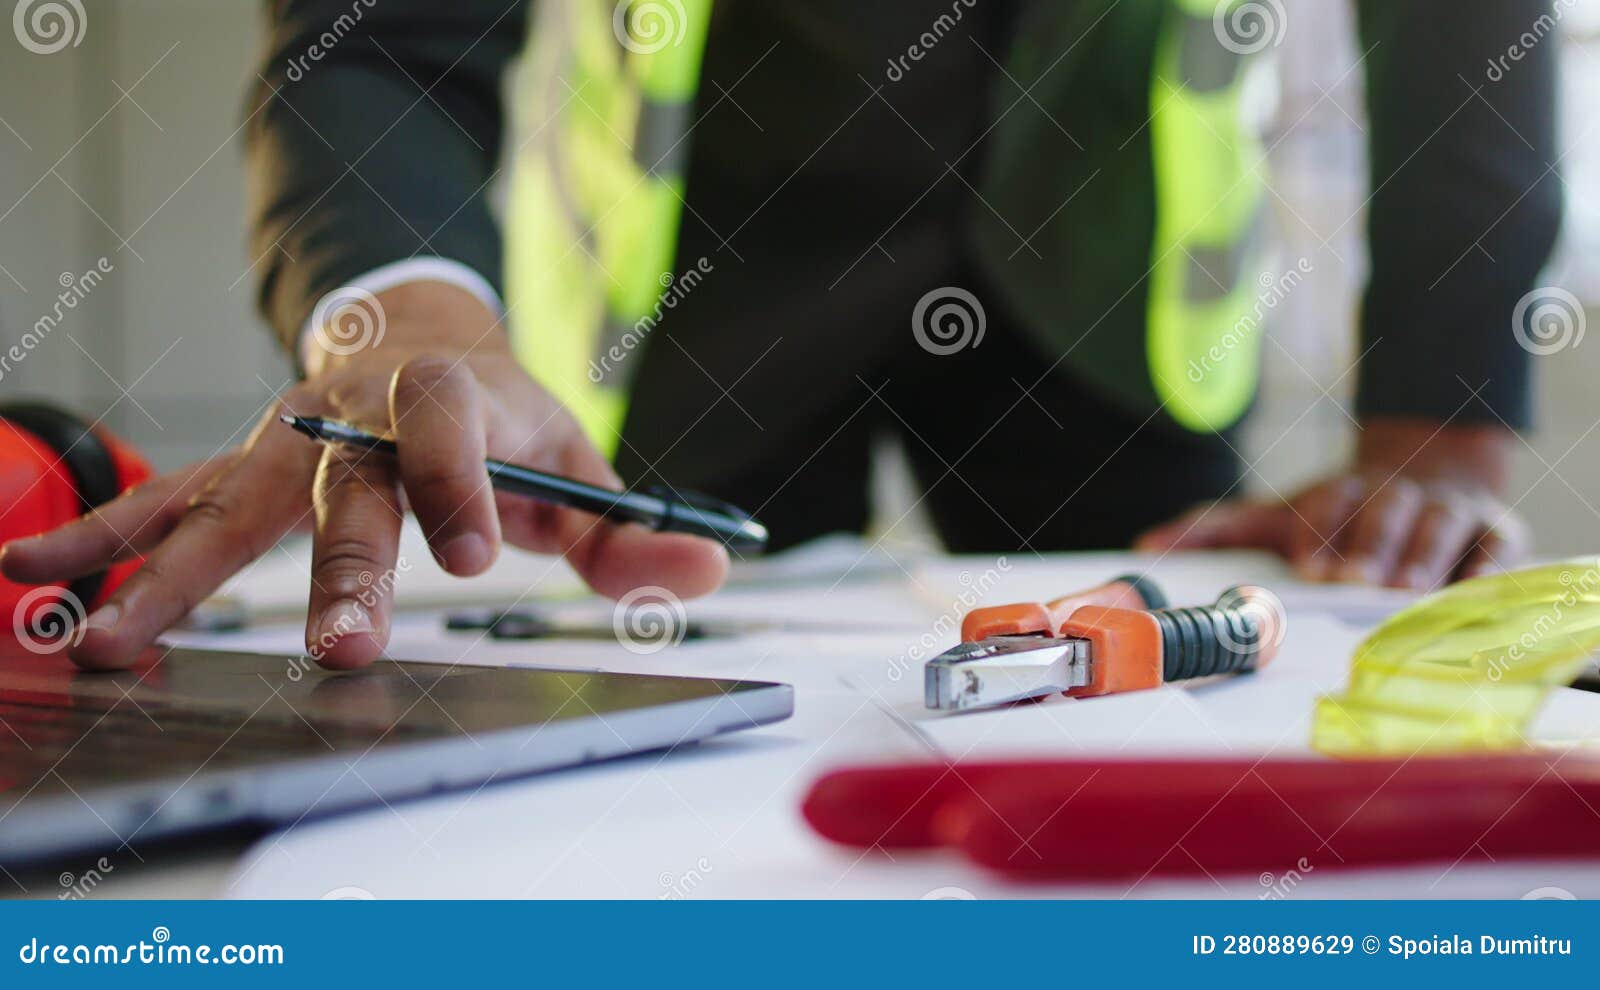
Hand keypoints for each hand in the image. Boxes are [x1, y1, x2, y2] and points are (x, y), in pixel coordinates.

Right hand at [0, 282, 728, 669]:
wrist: (424, 339)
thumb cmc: (505, 416)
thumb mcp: (581, 464)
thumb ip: (636, 530)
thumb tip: (710, 573)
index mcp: (452, 398)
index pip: (451, 428)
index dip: (461, 483)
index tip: (473, 554)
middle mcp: (359, 415)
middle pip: (344, 483)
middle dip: (342, 563)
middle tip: (344, 642)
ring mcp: (291, 440)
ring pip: (232, 499)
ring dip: (173, 568)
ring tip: (113, 632)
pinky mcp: (245, 467)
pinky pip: (170, 501)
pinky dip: (109, 540)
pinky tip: (41, 576)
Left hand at [1134, 419, 1528, 589]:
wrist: (1424, 471)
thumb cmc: (1336, 513)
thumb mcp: (1274, 514)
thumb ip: (1212, 530)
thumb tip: (1141, 547)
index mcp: (1341, 490)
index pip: (1329, 504)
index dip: (1319, 532)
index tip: (1307, 567)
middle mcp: (1396, 494)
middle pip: (1386, 511)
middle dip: (1369, 546)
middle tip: (1354, 582)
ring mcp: (1448, 509)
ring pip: (1439, 525)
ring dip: (1423, 556)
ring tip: (1405, 592)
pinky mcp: (1495, 529)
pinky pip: (1497, 545)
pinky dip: (1487, 565)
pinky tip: (1471, 590)